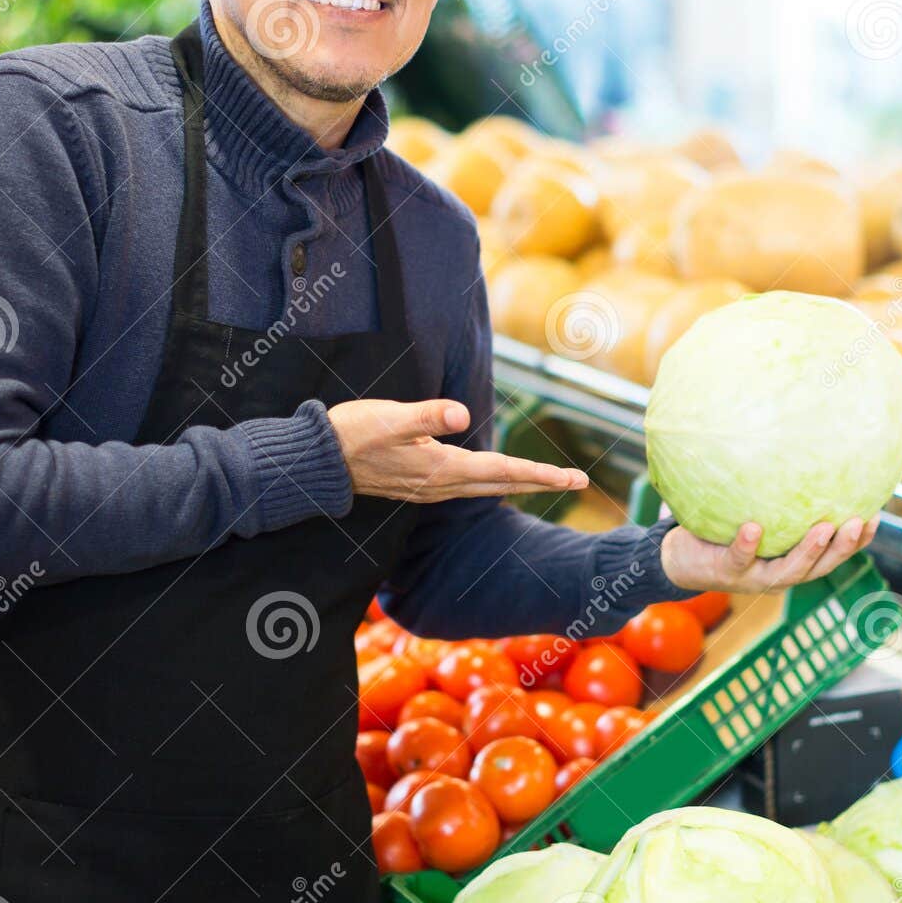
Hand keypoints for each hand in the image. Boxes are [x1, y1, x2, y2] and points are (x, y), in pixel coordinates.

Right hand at [327, 398, 588, 502]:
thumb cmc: (354, 433)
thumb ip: (427, 415)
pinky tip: (498, 478)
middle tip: (579, 480)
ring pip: (489, 488)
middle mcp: (443, 484)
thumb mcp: (390, 417)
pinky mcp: (422, 485)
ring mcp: (432, 488)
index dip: (541, 473)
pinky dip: (495, 483)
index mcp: (442, 468)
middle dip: (542, 482)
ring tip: (549, 479)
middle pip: (504, 483)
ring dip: (521, 483)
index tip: (573, 477)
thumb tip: (463, 414)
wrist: (322, 462)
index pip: (503, 471)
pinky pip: (470, 487)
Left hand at [662, 517, 878, 593]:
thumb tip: (793, 444)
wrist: (677, 560)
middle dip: (842, 548)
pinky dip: (747, 544)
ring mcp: (752, 576)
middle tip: (860, 523)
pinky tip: (754, 527)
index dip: (855, 542)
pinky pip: (739, 558)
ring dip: (808, 551)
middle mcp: (776, 574)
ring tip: (823, 528)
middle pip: (819, 567)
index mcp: (789, 561)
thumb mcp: (752, 513)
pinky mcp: (725, 571)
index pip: (830, 554)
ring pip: (787, 571)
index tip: (876, 518)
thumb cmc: (720, 532)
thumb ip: (774, 496)